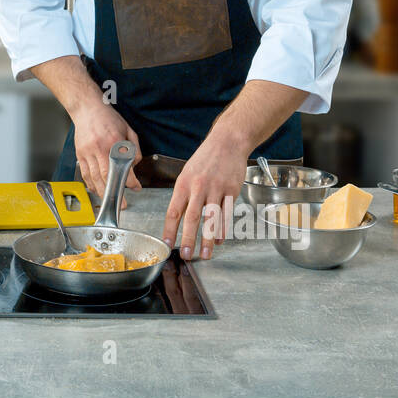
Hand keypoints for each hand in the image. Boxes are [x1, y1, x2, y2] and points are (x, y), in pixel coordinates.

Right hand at [70, 99, 141, 207]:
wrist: (87, 109)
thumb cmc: (108, 118)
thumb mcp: (128, 130)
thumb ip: (134, 149)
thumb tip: (134, 166)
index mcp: (113, 142)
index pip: (122, 167)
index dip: (130, 181)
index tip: (136, 187)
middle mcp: (99, 149)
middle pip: (106, 177)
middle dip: (115, 193)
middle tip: (122, 204)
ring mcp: (87, 152)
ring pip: (94, 178)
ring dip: (102, 192)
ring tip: (110, 201)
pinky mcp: (80, 154)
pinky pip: (85, 174)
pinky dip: (91, 184)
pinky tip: (97, 190)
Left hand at [161, 134, 247, 260]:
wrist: (227, 142)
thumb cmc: (205, 159)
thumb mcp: (187, 173)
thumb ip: (184, 195)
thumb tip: (178, 218)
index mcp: (183, 184)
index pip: (173, 211)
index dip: (169, 230)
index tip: (166, 244)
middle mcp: (198, 187)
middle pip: (192, 218)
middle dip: (188, 239)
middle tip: (186, 255)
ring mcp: (216, 189)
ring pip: (211, 219)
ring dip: (207, 239)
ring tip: (205, 254)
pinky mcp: (231, 191)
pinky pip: (226, 213)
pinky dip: (223, 229)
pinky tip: (220, 240)